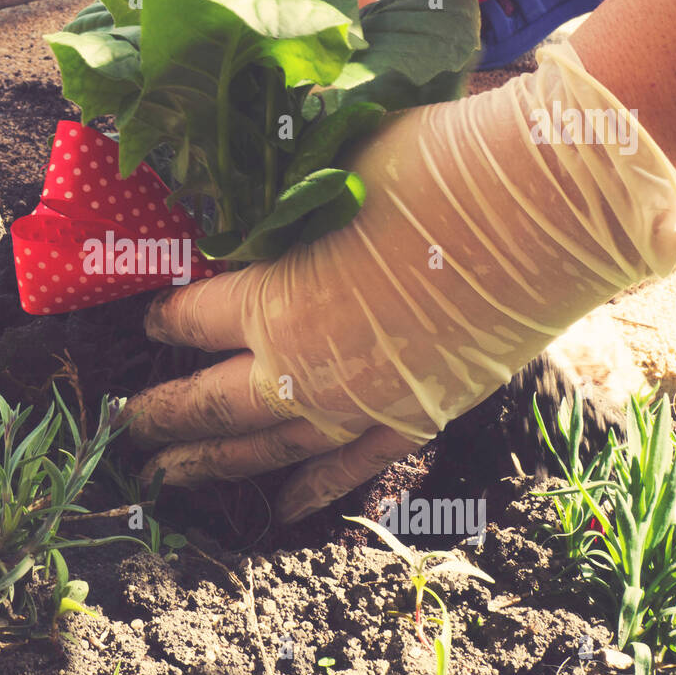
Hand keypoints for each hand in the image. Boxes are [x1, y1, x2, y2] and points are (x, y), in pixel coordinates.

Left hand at [120, 42, 675, 523]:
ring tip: (167, 482)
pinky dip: (315, 488)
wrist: (552, 203)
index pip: (193, 321)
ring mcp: (362, 402)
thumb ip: (276, 207)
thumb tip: (242, 209)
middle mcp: (304, 367)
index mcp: (272, 300)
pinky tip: (283, 508)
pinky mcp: (418, 414)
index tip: (152, 320)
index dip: (166, 319)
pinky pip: (352, 464)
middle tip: (124, 430)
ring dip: (213, 464)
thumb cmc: (435, 166)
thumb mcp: (330, 171)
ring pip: (268, 448)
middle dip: (161, 417)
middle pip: (212, 403)